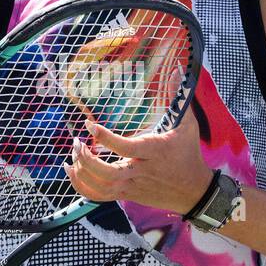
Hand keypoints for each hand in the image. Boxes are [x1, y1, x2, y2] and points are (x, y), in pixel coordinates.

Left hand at [62, 106, 212, 215]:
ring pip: (101, 187)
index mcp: (155, 152)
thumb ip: (177, 97)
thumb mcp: (187, 124)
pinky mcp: (127, 195)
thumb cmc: (188, 154)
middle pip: (108, 174)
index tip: (89, 124)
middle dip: (87, 160)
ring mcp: (133, 186)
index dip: (105, 137)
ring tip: (74, 154)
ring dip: (82, 172)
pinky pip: (100, 196)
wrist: (194, 192)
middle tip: (77, 143)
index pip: (126, 147)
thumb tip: (176, 69)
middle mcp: (142, 171)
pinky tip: (72, 171)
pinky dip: (82, 186)